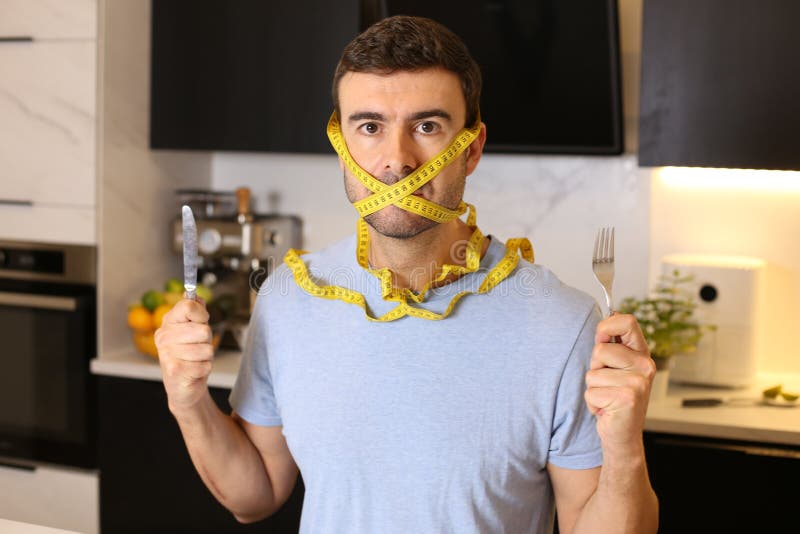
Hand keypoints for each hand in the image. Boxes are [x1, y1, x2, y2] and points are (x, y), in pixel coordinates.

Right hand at [154, 298, 214, 413]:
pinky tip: (194, 371)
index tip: (201, 322)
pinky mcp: (174, 370)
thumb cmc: (190, 356)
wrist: (183, 387)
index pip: (188, 306)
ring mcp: (167, 354)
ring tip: (195, 360)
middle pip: (202, 329)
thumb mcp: (194, 330)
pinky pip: (205, 364)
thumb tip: (196, 295)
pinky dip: (205, 369)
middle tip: (197, 348)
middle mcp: (164, 336)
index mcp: (168, 322)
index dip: (201, 314)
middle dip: (207, 340)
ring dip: (206, 356)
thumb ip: (196, 312)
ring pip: (206, 348)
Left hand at [584, 313, 655, 454]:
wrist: (622, 435)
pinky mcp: (628, 398)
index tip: (600, 337)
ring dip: (593, 388)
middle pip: (601, 348)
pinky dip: (592, 403)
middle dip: (595, 367)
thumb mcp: (614, 368)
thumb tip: (610, 314)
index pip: (627, 322)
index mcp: (641, 354)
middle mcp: (645, 366)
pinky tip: (606, 409)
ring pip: (593, 373)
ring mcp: (638, 382)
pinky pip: (591, 391)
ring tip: (607, 397)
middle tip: (607, 383)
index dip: (607, 325)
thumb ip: (611, 344)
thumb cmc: (614, 398)